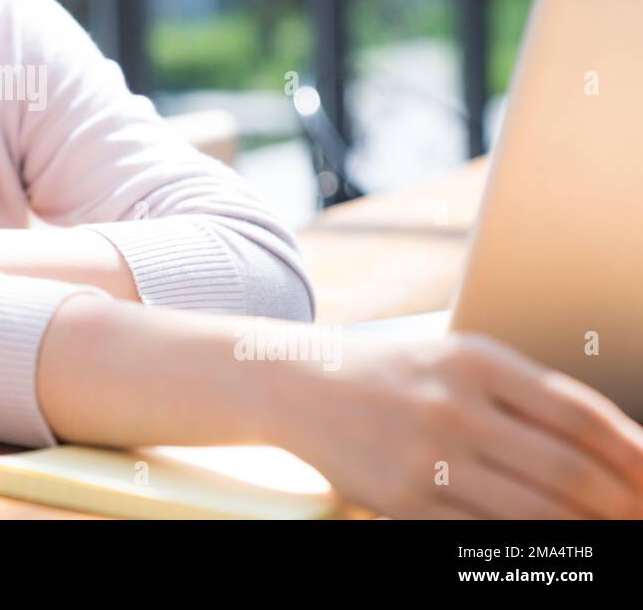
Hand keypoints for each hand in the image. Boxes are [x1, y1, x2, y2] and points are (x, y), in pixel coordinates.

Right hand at [283, 331, 642, 517]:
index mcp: (474, 361)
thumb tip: (617, 444)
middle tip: (639, 514)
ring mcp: (424, 457)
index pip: (579, 413)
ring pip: (534, 513)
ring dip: (585, 531)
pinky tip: (548, 543)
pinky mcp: (400, 500)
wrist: (299, 384)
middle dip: (620, 502)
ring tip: (606, 531)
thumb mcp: (459, 360)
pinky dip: (528, 547)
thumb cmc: (396, 372)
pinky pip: (483, 536)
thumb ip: (529, 394)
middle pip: (566, 470)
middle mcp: (451, 406)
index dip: (631, 451)